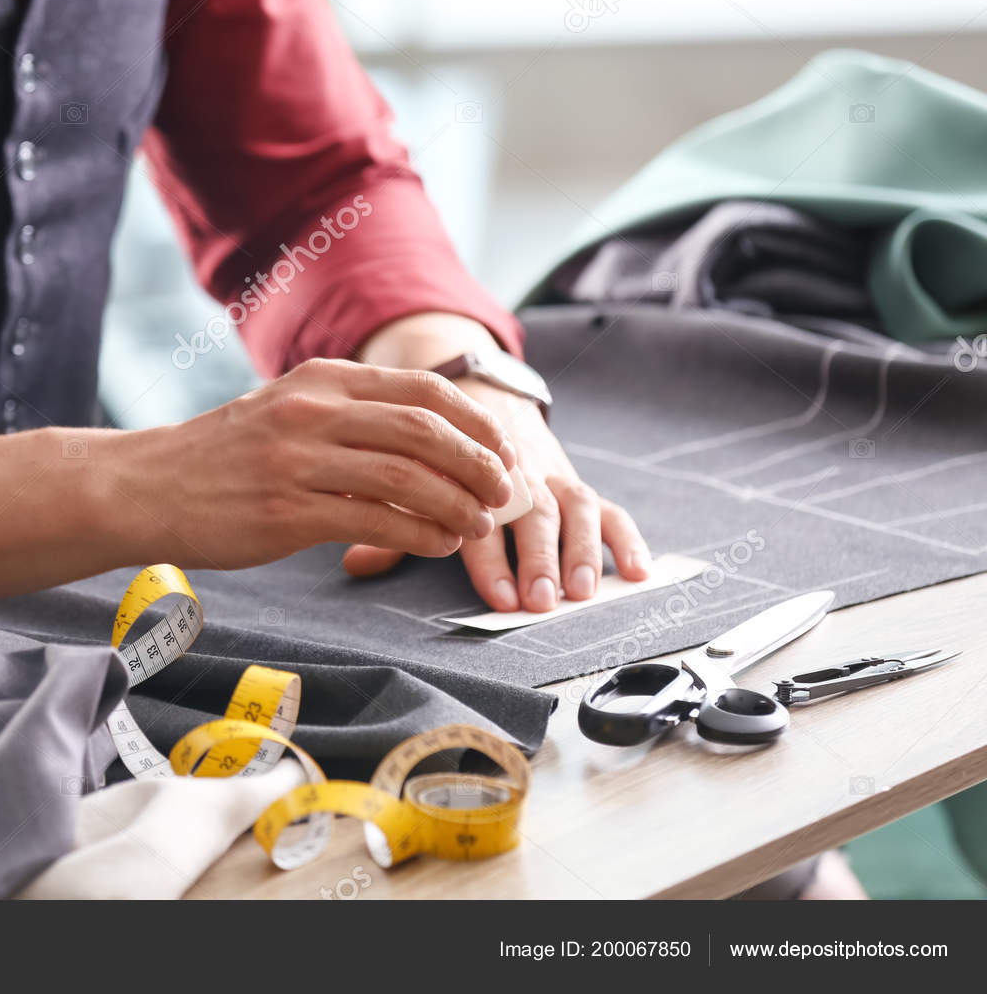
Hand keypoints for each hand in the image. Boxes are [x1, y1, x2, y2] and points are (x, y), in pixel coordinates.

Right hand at [111, 358, 520, 568]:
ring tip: (477, 524)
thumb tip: (425, 437)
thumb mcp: (284, 410)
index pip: (421, 389)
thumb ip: (347, 414)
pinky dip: (418, 535)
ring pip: (406, 479)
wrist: (146, 486)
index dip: (475, 420)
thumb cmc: (222, 456)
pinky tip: (437, 545)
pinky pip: (373, 523)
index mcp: (320, 380)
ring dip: (456, 504)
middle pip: (424, 431)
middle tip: (503, 492)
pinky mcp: (285, 513)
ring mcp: (298, 461)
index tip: (501, 449)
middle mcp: (312, 412)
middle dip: (478, 464)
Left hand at [343, 379, 650, 609]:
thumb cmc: (436, 457)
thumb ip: (391, 522)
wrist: (476, 394)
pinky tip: (639, 571)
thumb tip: (355, 563)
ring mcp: (551, 477)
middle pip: (534, 513)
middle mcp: (517, 474)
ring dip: (582, 549)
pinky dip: (626, 539)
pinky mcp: (575, 484)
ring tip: (582, 589)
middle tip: (541, 599)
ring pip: (576, 507)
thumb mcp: (410, 480)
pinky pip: (610, 510)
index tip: (502, 596)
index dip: (492, 560)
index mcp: (471, 473)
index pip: (483, 517)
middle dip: (539, 557)